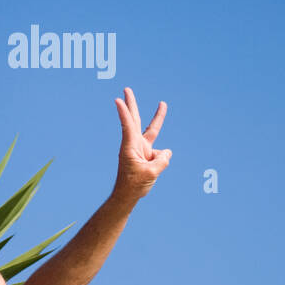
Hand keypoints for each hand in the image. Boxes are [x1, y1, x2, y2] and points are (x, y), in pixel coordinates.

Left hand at [112, 87, 171, 201]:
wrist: (128, 195)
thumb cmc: (134, 184)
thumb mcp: (151, 173)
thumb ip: (162, 160)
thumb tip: (167, 152)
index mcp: (130, 146)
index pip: (128, 126)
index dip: (124, 113)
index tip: (117, 100)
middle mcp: (135, 144)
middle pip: (135, 119)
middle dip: (131, 104)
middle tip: (126, 89)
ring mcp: (141, 148)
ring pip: (152, 130)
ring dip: (158, 117)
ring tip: (162, 103)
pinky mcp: (147, 154)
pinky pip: (160, 153)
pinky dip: (162, 159)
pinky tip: (154, 170)